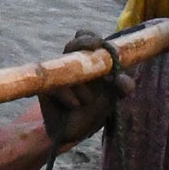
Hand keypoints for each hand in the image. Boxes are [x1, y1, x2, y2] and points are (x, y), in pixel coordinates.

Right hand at [37, 31, 133, 146]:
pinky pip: (57, 87)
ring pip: (67, 68)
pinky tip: (74, 105)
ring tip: (86, 101)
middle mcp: (70, 64)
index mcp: (87, 60)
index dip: (89, 36)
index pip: (86, 37)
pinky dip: (68, 97)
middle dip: (82, 45)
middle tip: (93, 49)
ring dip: (81, 85)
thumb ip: (123, 86)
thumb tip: (123, 80)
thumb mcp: (113, 97)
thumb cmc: (93, 110)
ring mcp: (56, 75)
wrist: (74, 132)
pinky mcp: (45, 89)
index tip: (98, 43)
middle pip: (72, 45)